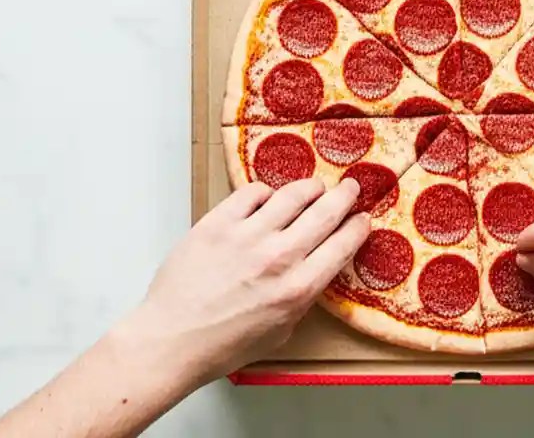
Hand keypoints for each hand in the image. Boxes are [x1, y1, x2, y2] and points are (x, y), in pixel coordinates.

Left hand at [119, 178, 370, 384]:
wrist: (172, 340)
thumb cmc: (223, 346)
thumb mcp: (280, 332)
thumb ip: (301, 298)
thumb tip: (311, 271)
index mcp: (298, 289)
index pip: (342, 245)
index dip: (358, 227)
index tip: (362, 219)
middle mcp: (278, 258)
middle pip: (325, 212)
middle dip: (344, 196)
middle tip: (350, 187)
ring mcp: (247, 236)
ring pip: (292, 194)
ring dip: (310, 187)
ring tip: (314, 187)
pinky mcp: (217, 223)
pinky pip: (251, 193)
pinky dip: (265, 193)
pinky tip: (266, 199)